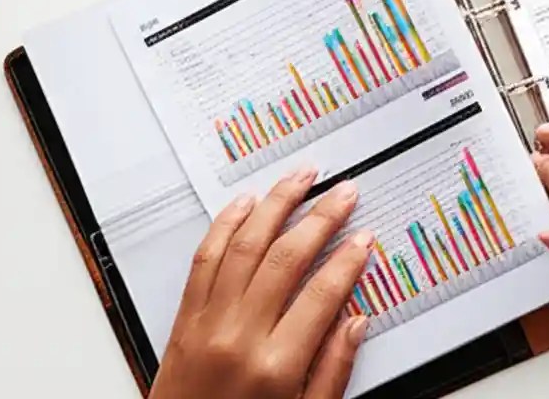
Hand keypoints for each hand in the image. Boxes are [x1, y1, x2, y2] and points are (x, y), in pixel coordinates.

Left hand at [150, 168, 374, 398]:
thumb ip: (333, 370)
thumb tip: (356, 322)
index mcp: (275, 366)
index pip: (321, 295)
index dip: (347, 261)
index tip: (364, 238)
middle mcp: (239, 337)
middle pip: (286, 258)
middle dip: (320, 218)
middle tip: (343, 192)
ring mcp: (207, 324)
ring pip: (244, 246)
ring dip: (275, 205)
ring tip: (299, 179)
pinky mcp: (184, 320)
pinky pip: (204, 259)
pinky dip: (225, 225)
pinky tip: (246, 205)